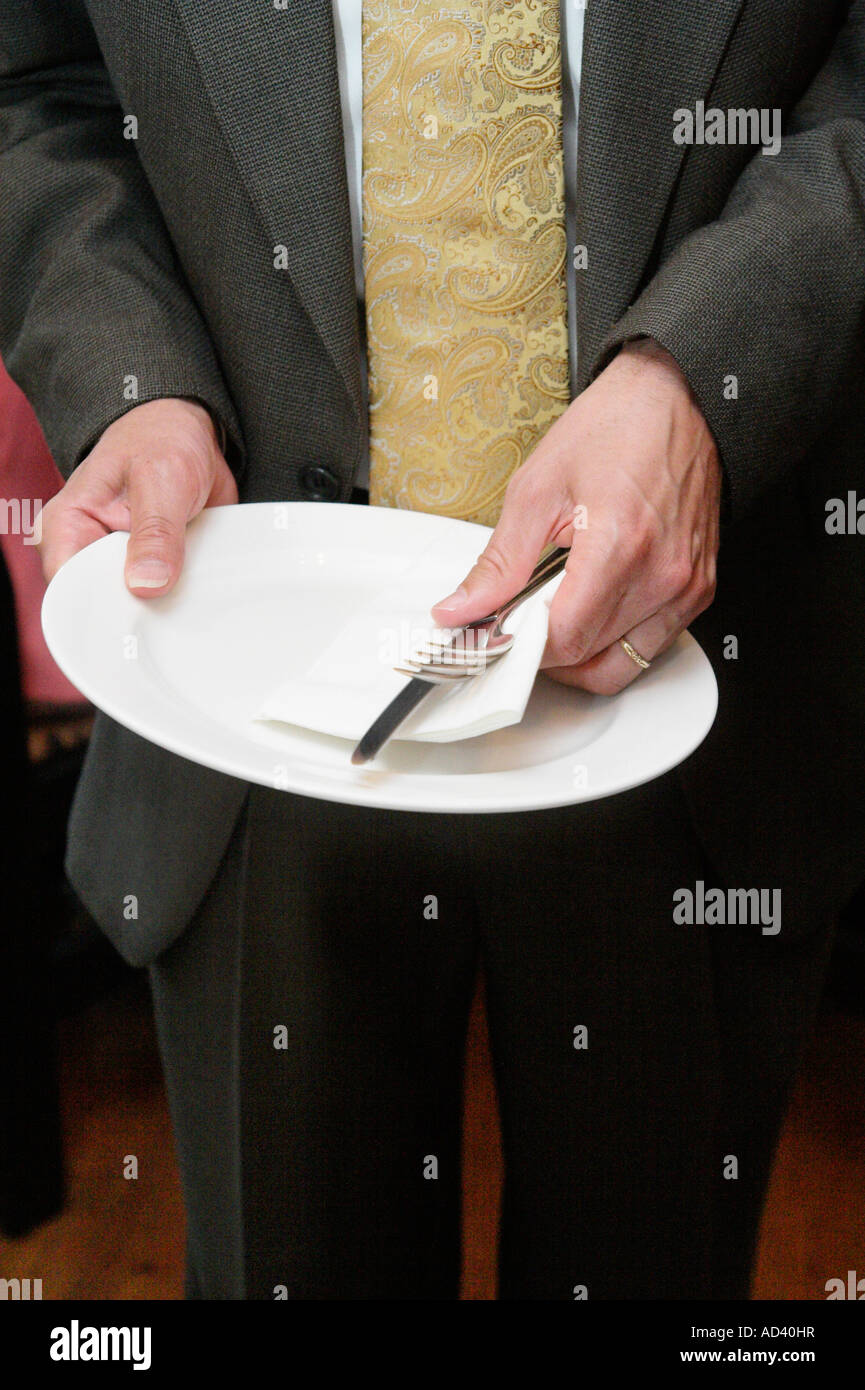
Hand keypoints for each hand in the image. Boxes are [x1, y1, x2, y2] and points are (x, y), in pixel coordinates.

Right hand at [39, 397, 236, 594]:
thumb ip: (155, 533)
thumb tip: (146, 584)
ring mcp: (121, 564)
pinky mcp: (151, 570)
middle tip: (169, 604)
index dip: (101, 606)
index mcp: (67, 526)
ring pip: (137, 606)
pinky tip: (198, 590)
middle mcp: (88, 550)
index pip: (69, 586)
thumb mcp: (160, 478)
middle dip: (137, 611)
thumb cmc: (160, 440)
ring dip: (165, 605)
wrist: (189, 433)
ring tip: (188, 589)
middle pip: (103, 604)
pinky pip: (164, 598)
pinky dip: (183, 596)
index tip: (136, 614)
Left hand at [431, 339, 720, 692]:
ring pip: (621, 666)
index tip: (495, 635)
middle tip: (517, 621)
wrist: (675, 398)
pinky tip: (591, 609)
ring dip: (579, 656)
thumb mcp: (536, 488)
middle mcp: (663, 576)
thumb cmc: (614, 429)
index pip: (563, 638)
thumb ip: (498, 564)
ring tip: (555, 613)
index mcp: (619, 546)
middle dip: (543, 651)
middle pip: (589, 658)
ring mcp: (686, 588)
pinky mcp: (699, 592)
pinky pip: (650, 647)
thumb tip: (461, 610)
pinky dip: (613, 643)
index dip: (519, 646)